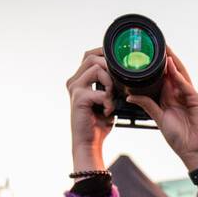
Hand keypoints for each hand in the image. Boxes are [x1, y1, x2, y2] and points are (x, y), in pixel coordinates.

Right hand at [66, 48, 114, 171]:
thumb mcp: (107, 99)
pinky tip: (108, 111)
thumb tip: (123, 72)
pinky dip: (109, 101)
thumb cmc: (99, 123)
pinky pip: (100, 90)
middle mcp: (74, 81)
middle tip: (117, 85)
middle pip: (91, 57)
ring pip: (97, 69)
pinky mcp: (78, 97)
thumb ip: (110, 84)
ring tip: (112, 99)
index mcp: (79, 79)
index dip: (104, 54)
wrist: (89, 142)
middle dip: (109, 67)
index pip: (89, 55)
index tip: (118, 63)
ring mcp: (74, 88)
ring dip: (110, 83)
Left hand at [123, 50, 197, 171]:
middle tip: (155, 44)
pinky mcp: (197, 100)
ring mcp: (189, 95)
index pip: (163, 76)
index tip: (147, 55)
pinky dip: (178, 76)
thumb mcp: (159, 118)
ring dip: (172, 61)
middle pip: (172, 71)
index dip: (156, 65)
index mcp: (170, 97)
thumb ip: (147, 105)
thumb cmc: (179, 138)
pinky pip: (186, 85)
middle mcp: (180, 93)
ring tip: (164, 49)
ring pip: (180, 74)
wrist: (193, 150)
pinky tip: (171, 67)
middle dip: (165, 58)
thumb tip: (130, 96)